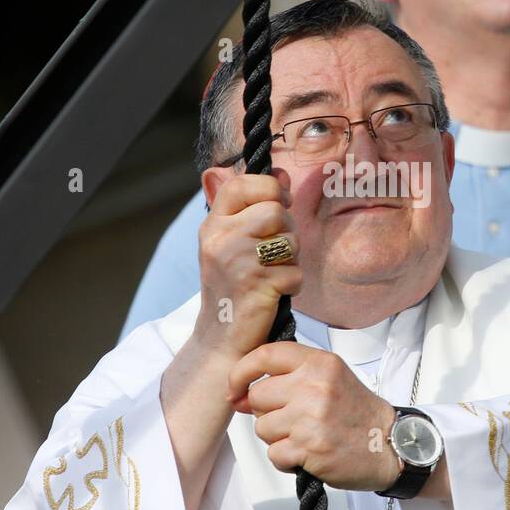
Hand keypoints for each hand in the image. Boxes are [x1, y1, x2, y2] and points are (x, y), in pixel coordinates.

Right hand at [192, 170, 302, 357]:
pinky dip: (293, 284)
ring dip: (292, 259)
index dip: (269, 188)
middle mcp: (220, 239)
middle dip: (288, 230)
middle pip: (275, 211)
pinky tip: (276, 293)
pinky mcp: (256, 286)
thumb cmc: (234, 284)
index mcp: (213, 224)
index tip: (279, 204)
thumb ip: (255, 205)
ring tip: (274, 272)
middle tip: (277, 251)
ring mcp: (237, 262)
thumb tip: (282, 173)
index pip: (242, 184)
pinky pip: (295, 273)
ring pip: (290, 240)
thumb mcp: (234, 240)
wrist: (221, 336)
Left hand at [227, 342, 400, 491]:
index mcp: (319, 363)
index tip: (235, 389)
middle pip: (258, 396)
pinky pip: (274, 454)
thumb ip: (287, 380)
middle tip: (293, 420)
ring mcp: (311, 418)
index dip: (241, 372)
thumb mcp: (328, 379)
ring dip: (277, 438)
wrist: (390, 445)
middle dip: (267, 412)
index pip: (264, 355)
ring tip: (305, 437)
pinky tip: (308, 455)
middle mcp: (314, 386)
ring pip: (262, 428)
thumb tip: (240, 396)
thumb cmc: (356, 413)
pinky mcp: (310, 448)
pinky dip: (287, 460)